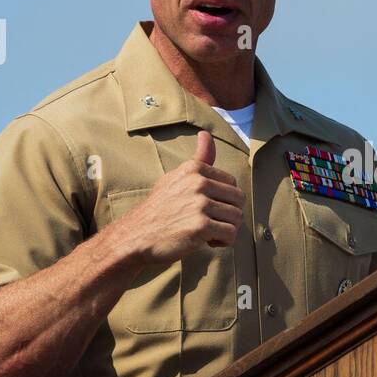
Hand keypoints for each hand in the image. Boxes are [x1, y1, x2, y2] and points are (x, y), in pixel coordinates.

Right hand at [111, 130, 245, 264]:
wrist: (137, 235)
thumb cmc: (160, 208)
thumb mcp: (176, 177)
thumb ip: (198, 159)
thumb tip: (206, 134)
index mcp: (194, 169)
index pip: (232, 182)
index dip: (224, 199)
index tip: (208, 208)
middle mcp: (198, 182)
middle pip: (239, 199)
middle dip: (230, 214)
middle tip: (212, 223)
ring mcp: (200, 204)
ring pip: (237, 217)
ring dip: (227, 229)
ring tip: (210, 233)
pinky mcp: (201, 226)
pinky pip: (231, 234)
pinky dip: (224, 242)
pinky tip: (209, 242)